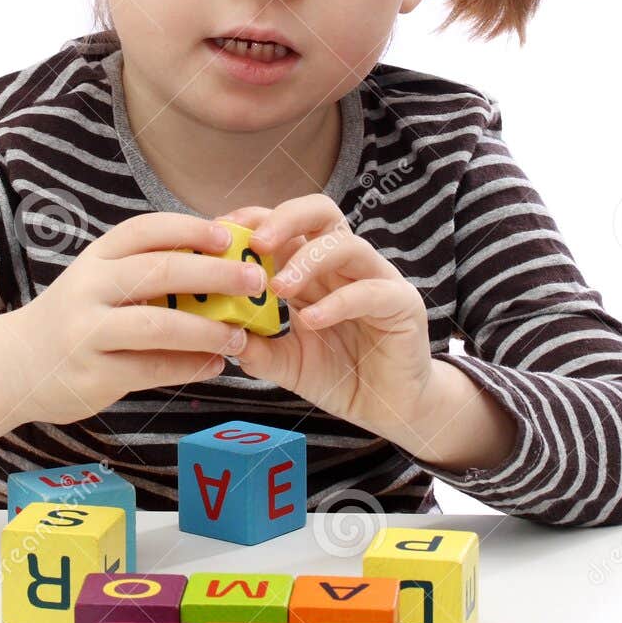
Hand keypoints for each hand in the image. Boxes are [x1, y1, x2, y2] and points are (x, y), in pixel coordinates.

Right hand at [12, 212, 259, 426]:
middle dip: (214, 274)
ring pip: (158, 326)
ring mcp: (87, 333)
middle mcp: (88, 289)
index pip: (144, 230)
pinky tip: (215, 365)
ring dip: (207, 330)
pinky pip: (151, 369)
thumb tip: (219, 261)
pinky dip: (189, 367)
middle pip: (159, 272)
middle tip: (254, 280)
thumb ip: (144, 272)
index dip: (189, 228)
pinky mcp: (92, 374)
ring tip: (239, 335)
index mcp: (95, 259)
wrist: (12, 367)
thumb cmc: (73, 319)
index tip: (229, 235)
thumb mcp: (97, 283)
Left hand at [217, 195, 439, 442]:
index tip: (223, 236)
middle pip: (321, 213)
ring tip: (279, 287)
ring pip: (346, 244)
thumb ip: (258, 350)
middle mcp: (344, 267)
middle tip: (256, 243)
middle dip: (285, 219)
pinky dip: (336, 303)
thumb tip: (219, 336)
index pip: (286, 226)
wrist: (389, 409)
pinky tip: (311, 322)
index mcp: (315, 271)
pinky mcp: (401, 304)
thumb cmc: (341, 377)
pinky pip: (369, 291)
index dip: (255, 221)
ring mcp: (376, 280)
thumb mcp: (289, 365)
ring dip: (308, 259)